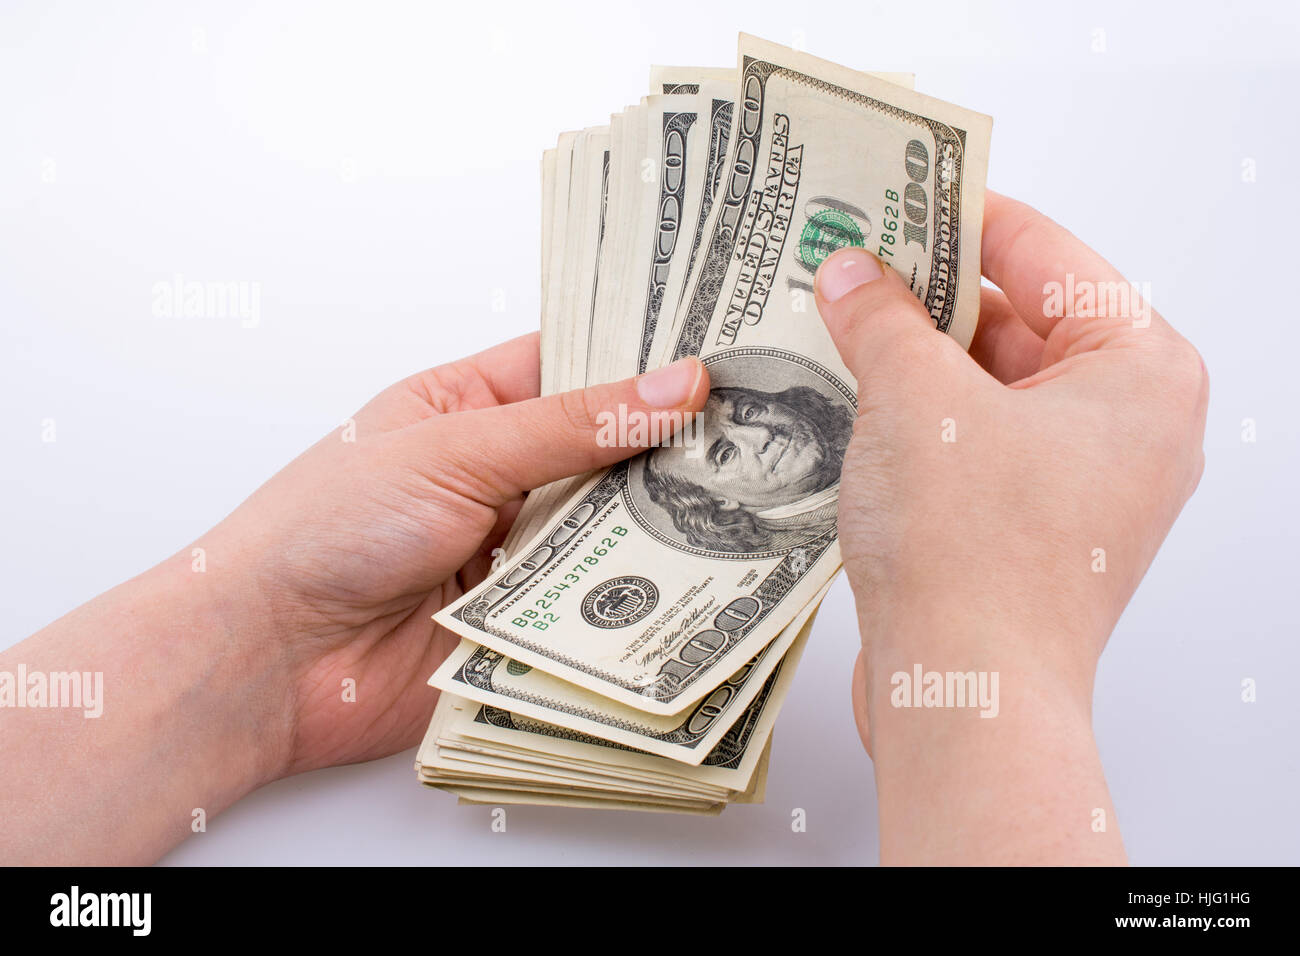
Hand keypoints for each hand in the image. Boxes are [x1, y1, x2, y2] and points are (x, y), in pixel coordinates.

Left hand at [0, 335, 706, 862]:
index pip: (573, 362)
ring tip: (746, 497)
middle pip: (605, 451)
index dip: (642, 352)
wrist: (266, 660)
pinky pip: (597, 606)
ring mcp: (514, 552)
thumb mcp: (454, 450)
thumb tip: (674, 386)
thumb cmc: (323, 530)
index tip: (722, 340)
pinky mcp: (527, 624)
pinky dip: (639, 597)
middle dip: (669, 444)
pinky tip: (696, 582)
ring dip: (660, 523)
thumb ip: (570, 426)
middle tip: (758, 424)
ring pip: (611, 529)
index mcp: (470, 408)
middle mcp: (499, 477)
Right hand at [815, 191, 1206, 862]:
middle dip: (929, 294)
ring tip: (840, 323)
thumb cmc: (971, 556)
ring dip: (917, 359)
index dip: (962, 214)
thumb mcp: (914, 398)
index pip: (1048, 253)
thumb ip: (883, 317)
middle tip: (852, 259)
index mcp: (1140, 371)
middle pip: (1021, 319)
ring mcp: (1085, 482)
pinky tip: (856, 400)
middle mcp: (1130, 424)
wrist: (964, 694)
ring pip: (992, 386)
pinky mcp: (1035, 527)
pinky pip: (977, 442)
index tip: (897, 191)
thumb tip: (854, 274)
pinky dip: (922, 418)